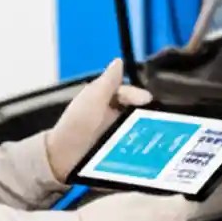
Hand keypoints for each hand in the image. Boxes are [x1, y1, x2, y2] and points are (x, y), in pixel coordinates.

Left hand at [45, 58, 151, 181]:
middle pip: (139, 113)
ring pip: (141, 132)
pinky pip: (137, 150)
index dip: (139, 96)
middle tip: (158, 121)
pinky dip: (144, 150)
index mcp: (108, 101)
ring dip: (149, 134)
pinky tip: (150, 153)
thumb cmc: (75, 125)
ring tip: (158, 139)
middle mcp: (114, 117)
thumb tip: (119, 61)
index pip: (131, 94)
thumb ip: (107, 81)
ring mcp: (118, 136)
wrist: (63, 159)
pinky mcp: (120, 155)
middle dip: (149, 116)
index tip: (147, 100)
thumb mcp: (92, 99)